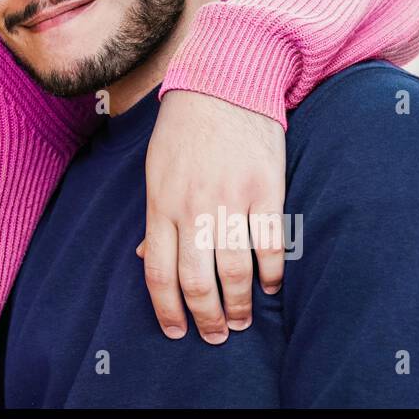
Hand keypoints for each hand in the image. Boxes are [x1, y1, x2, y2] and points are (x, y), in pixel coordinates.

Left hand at [138, 89, 285, 342]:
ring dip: (240, 305)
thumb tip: (148, 257)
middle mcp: (193, 209)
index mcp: (161, 205)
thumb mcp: (156, 170)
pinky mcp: (265, 192)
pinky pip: (269, 246)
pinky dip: (271, 275)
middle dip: (207, 318)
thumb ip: (156, 217)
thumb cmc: (184, 129)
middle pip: (197, 282)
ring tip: (242, 321)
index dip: (167, 311)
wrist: (225, 83)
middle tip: (216, 335)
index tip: (177, 331)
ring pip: (235, 272)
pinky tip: (269, 286)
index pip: (159, 274)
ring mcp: (231, 201)